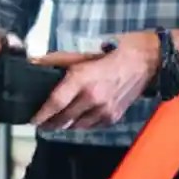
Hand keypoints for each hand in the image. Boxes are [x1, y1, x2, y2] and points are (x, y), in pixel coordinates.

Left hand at [29, 31, 158, 129]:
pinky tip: (75, 119)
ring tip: (55, 122)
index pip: (56, 103)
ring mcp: (105, 109)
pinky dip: (81, 124)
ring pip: (76, 125)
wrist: (146, 61)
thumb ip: (56, 61)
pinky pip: (91, 126)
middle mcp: (93, 97)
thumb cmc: (113, 52)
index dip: (42, 114)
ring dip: (64, 125)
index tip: (32, 120)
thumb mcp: (82, 52)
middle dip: (49, 123)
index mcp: (82, 79)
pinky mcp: (114, 116)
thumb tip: (34, 63)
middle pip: (64, 118)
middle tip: (40, 123)